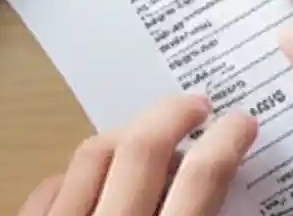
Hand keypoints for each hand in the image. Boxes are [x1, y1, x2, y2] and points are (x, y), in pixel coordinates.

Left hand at [17, 95, 256, 215]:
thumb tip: (222, 178)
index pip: (202, 176)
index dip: (227, 139)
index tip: (241, 122)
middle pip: (143, 147)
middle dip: (175, 114)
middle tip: (198, 106)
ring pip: (93, 154)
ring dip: (128, 135)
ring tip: (150, 135)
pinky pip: (51, 187)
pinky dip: (78, 175)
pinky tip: (97, 179)